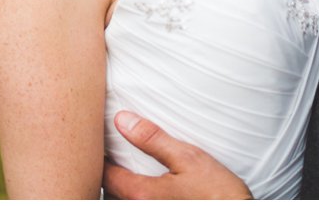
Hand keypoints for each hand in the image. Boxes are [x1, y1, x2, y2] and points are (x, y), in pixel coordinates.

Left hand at [101, 111, 251, 198]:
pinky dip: (136, 192)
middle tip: (111, 149)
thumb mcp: (188, 158)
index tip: (100, 139)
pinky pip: (139, 202)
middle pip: (111, 189)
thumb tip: (123, 120)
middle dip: (108, 171)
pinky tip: (150, 181)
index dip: (100, 156)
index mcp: (142, 194)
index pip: (106, 174)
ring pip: (124, 198)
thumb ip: (153, 139)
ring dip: (122, 182)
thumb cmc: (218, 194)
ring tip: (127, 162)